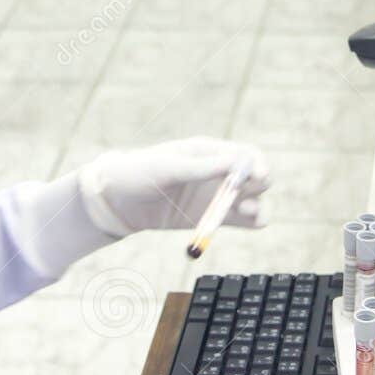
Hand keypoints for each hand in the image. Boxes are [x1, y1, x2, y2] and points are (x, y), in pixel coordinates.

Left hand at [76, 136, 269, 237]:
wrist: (116, 202)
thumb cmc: (138, 174)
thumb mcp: (167, 168)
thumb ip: (201, 167)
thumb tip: (236, 163)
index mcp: (209, 151)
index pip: (246, 154)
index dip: (257, 164)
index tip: (258, 177)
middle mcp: (218, 172)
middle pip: (255, 176)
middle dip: (258, 185)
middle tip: (246, 197)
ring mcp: (216, 196)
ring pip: (253, 199)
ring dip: (257, 205)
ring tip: (247, 213)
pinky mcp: (212, 218)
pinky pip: (241, 220)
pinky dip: (251, 222)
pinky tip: (250, 222)